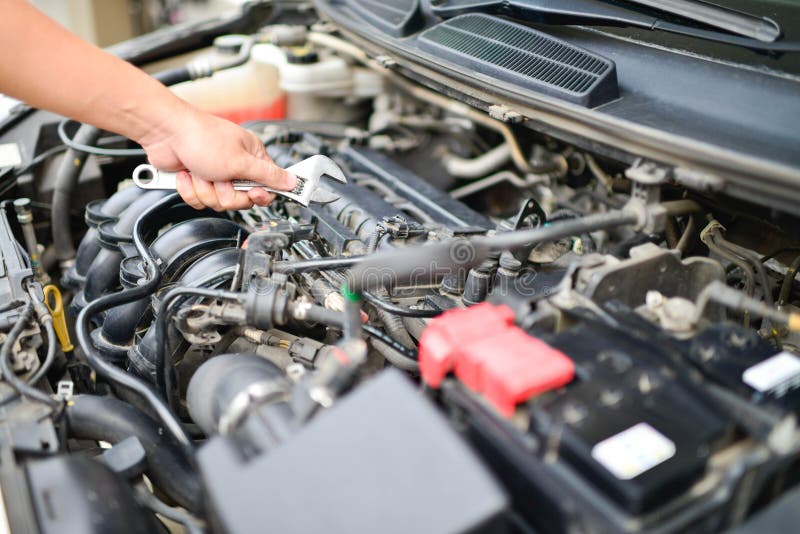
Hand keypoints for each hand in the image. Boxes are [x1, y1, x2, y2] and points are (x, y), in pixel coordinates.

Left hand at [140, 105, 296, 210]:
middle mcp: (235, 166)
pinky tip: (188, 174)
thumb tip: (292, 181)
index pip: (267, 187)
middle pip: (240, 200)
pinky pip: (199, 200)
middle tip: (220, 178)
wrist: (165, 133)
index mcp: (251, 157)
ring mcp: (215, 174)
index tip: (253, 193)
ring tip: (201, 172)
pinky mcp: (198, 180)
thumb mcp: (240, 161)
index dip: (260, 195)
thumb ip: (268, 176)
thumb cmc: (201, 137)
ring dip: (205, 189)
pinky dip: (190, 189)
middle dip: (225, 193)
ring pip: (218, 202)